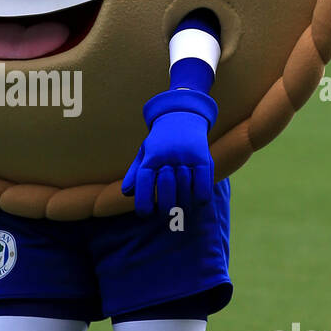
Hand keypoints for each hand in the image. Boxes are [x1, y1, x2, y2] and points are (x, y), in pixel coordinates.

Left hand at [122, 89, 216, 216]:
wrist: (182, 116)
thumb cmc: (160, 142)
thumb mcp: (145, 153)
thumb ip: (136, 174)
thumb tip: (127, 193)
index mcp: (151, 156)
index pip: (144, 181)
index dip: (143, 201)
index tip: (145, 214)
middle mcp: (168, 155)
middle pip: (166, 188)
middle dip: (166, 206)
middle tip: (167, 214)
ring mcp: (186, 156)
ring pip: (185, 188)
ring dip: (183, 203)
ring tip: (182, 209)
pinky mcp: (203, 158)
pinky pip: (203, 184)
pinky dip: (200, 197)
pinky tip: (197, 201)